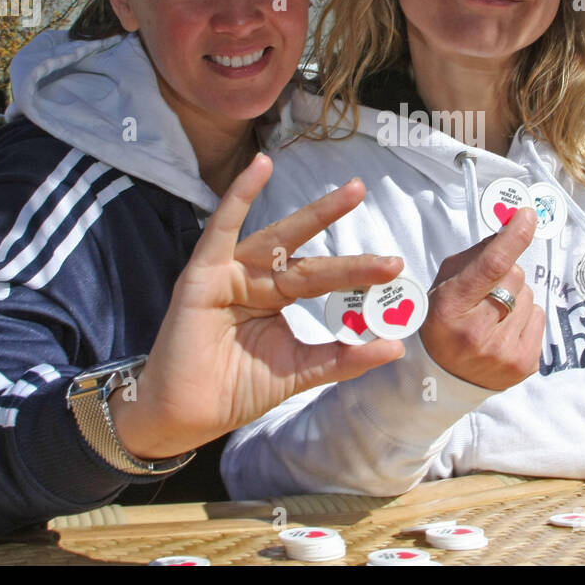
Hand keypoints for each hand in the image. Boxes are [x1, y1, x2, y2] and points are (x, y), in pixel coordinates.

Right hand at [110, 154, 405, 458]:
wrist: (187, 416)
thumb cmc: (236, 390)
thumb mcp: (300, 371)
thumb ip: (344, 357)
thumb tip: (395, 347)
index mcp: (277, 297)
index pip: (324, 278)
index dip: (357, 273)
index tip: (397, 267)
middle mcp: (257, 279)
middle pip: (307, 253)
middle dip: (338, 225)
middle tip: (366, 193)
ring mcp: (230, 273)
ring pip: (278, 239)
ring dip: (314, 213)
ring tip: (348, 191)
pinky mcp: (203, 274)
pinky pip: (222, 228)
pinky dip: (239, 196)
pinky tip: (260, 167)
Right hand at [419, 208, 545, 390]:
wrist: (443, 378)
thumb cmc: (443, 322)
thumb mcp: (444, 285)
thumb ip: (475, 256)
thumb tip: (510, 225)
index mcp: (450, 307)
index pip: (491, 266)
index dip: (512, 238)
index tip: (527, 216)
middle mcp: (477, 332)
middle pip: (515, 276)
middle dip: (506, 275)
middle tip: (486, 293)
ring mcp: (502, 352)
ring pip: (529, 296)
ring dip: (516, 298)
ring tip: (494, 316)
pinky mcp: (524, 364)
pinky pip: (540, 317)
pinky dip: (526, 317)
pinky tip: (506, 330)